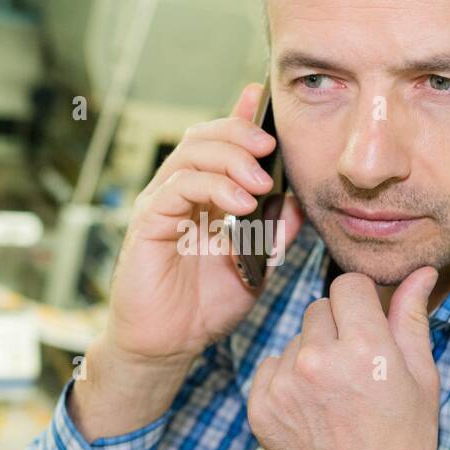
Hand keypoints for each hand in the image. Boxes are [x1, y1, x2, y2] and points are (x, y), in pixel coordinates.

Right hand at [72, 83, 304, 439]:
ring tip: (260, 182)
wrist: (169, 346)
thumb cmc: (205, 308)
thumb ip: (275, 231)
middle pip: (205, 137)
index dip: (243, 119)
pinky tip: (240, 203)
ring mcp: (161, 204)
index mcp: (204, 196)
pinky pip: (178, 187)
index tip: (267, 102)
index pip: (221, 144)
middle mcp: (179, 192)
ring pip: (191, 154)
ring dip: (231, 160)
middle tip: (271, 149)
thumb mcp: (255, 265)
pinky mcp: (148, 221)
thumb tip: (301, 200)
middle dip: (241, 135)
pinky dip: (212, 187)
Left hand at [247, 268, 449, 449]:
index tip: (368, 325)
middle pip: (318, 309)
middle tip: (356, 370)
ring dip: (310, 357)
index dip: (361, 303)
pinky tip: (312, 412)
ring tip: (334, 398)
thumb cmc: (406, 443)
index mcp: (364, 348)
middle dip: (337, 329)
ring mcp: (284, 387)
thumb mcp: (421, 377)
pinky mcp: (260, 410)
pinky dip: (286, 383)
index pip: (347, 285)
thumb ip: (412, 317)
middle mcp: (318, 361)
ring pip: (293, 341)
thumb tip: (420, 272)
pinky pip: (270, 370)